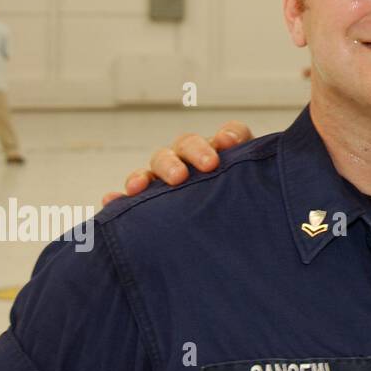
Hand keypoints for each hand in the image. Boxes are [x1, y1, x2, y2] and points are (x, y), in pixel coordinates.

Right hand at [102, 121, 254, 205]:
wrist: (243, 235)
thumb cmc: (248, 204)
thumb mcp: (258, 185)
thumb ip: (256, 164)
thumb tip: (229, 142)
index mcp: (228, 154)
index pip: (228, 135)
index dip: (228, 136)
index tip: (226, 144)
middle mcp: (197, 161)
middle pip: (184, 145)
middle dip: (183, 157)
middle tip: (183, 175)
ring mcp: (172, 180)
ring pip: (156, 166)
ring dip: (146, 173)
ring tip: (141, 185)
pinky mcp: (152, 203)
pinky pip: (132, 198)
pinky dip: (120, 199)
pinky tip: (111, 202)